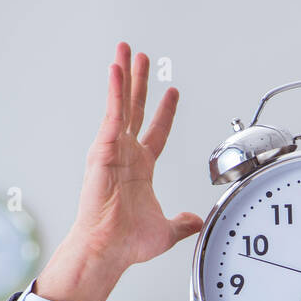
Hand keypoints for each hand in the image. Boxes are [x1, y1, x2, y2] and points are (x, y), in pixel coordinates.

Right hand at [34, 42, 202, 300]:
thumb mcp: (168, 231)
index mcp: (141, 169)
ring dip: (125, 76)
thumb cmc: (128, 243)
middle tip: (143, 58)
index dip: (165, 112)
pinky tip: (118, 69)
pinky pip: (112, 114)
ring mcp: (113, 150)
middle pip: (135, 109)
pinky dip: (115, 91)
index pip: (155, 132)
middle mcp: (126, 155)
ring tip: (127, 51)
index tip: (172, 93)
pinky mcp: (103, 149)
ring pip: (122, 104)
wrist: (109, 249)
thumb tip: (198, 220)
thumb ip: (184, 222)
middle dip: (140, 82)